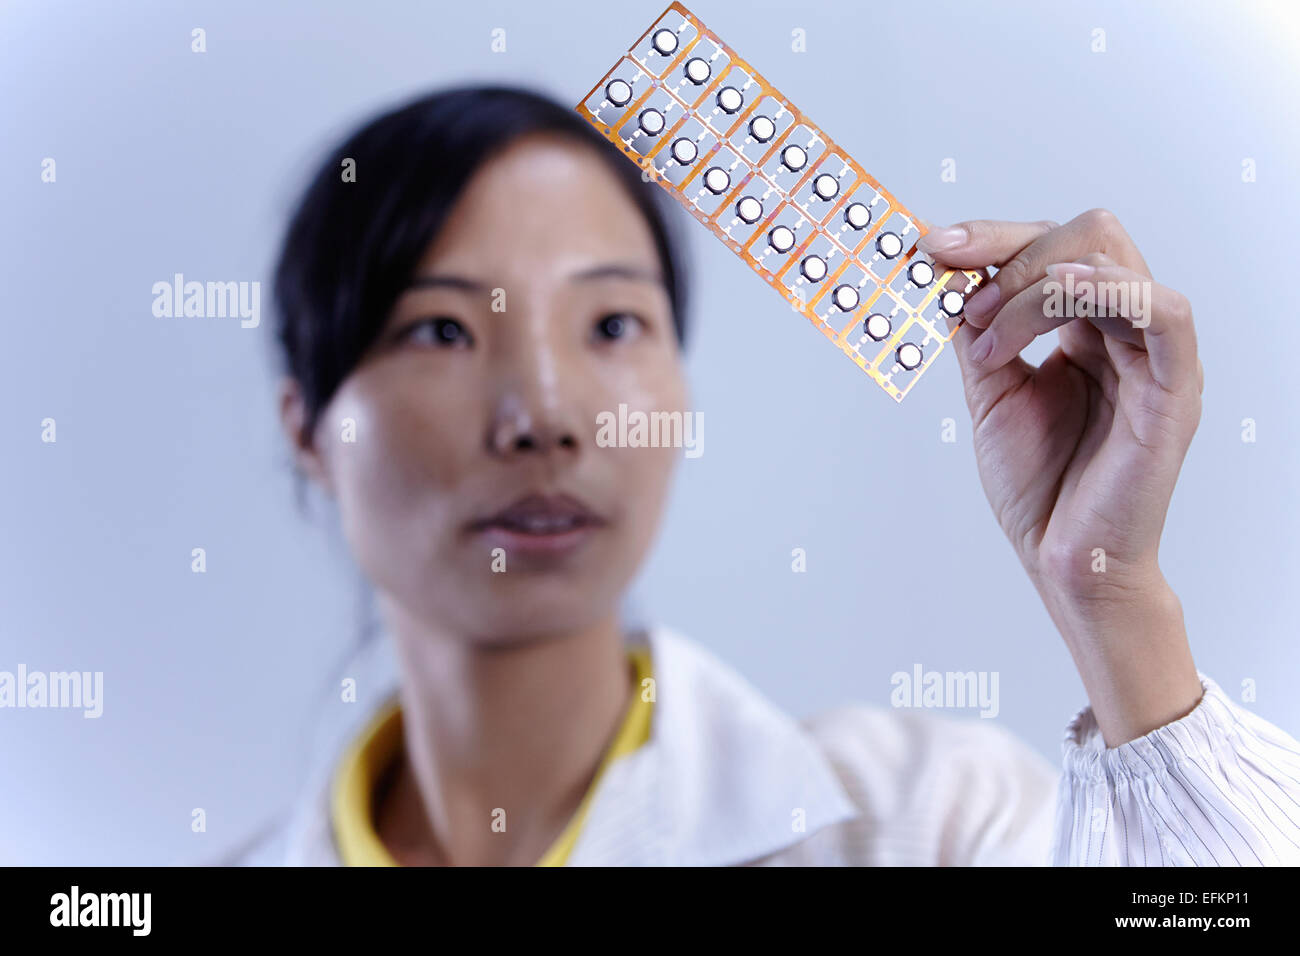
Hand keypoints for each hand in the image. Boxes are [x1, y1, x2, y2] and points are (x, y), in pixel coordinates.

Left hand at [918, 210, 1204, 743]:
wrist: (1061, 558)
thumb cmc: (1040, 486)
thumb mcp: (991, 393)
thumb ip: (978, 333)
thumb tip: (948, 272)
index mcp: (1086, 330)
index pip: (1052, 248)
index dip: (992, 237)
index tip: (932, 246)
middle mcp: (1124, 332)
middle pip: (1087, 236)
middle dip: (1012, 252)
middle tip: (964, 300)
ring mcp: (1152, 356)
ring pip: (1110, 263)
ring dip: (1034, 286)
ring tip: (988, 340)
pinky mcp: (1174, 388)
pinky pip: (1166, 311)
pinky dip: (1109, 289)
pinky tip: (1061, 295)